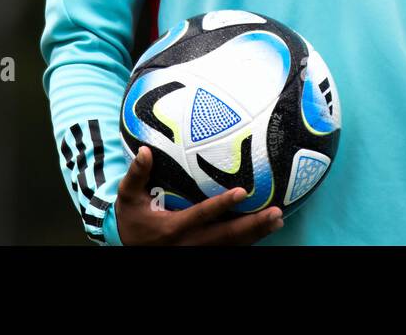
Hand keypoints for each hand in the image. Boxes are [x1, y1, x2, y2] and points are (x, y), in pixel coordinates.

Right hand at [113, 146, 284, 244]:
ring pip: (231, 246)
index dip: (222, 205)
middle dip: (252, 226)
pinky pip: (228, 250)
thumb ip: (137, 175)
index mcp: (173, 228)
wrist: (129, 248)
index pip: (201, 215)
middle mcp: (190, 244)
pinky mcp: (202, 254)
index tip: (242, 192)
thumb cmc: (132, 220)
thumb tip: (145, 151)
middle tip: (276, 213)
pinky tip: (263, 231)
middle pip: (226, 236)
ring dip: (255, 234)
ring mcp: (197, 252)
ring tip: (277, 221)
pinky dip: (247, 242)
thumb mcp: (128, 198)